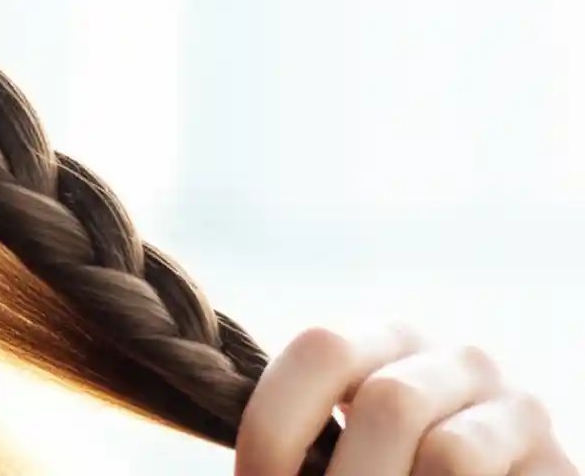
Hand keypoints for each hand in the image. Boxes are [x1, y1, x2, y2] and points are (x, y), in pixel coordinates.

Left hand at [234, 325, 577, 474]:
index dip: (277, 423)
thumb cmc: (387, 475)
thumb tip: (252, 475)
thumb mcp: (341, 450)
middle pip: (388, 401)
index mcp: (382, 345)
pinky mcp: (556, 463)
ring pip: (448, 452)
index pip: (321, 347)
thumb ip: (303, 449)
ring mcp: (514, 407)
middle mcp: (454, 360)